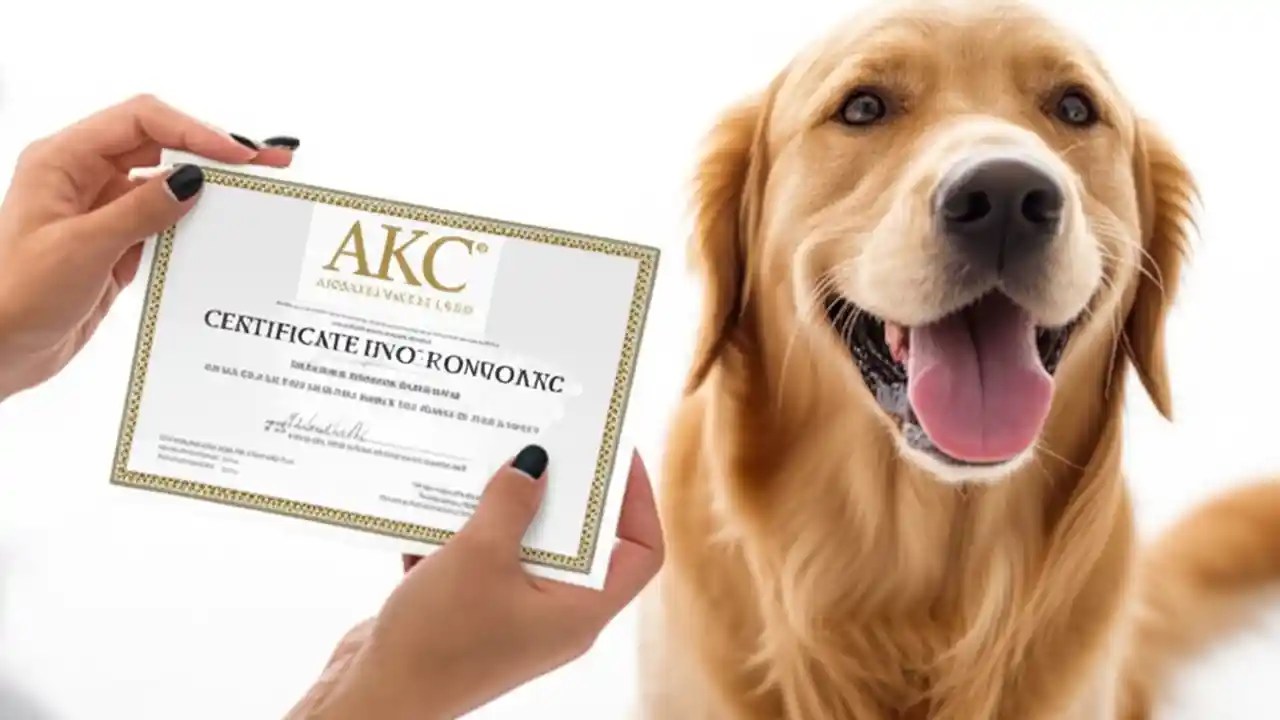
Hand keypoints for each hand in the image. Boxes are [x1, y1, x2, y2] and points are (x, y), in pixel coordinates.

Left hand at [0, 94, 299, 399]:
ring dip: (210, 189)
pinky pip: (165, 223)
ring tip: (258, 195)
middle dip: (215, 152)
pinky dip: (196, 224)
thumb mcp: (83, 248)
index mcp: (63, 160)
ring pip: (167, 184)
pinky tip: (226, 232)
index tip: (239, 156)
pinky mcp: (116, 244)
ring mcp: (102, 210)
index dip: (195, 131)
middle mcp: (83, 177)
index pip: (141, 120)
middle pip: (161, 145)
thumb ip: (141, 211)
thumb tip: (194, 179)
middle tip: (271, 163)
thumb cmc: (16, 295)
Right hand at [287, 446, 664, 719]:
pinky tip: (432, 502)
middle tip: (543, 438)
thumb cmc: (436, 641)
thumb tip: (535, 462)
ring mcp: (511, 617)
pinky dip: (460, 532)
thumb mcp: (478, 556)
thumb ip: (510, 503)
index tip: (615, 452)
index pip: (640, 550)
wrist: (370, 703)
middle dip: (559, 489)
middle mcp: (554, 616)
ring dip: (502, 505)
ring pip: (522, 546)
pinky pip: (478, 561)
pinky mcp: (470, 615)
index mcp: (580, 611)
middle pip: (578, 540)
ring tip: (485, 458)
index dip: (637, 498)